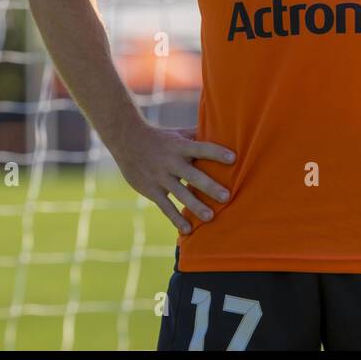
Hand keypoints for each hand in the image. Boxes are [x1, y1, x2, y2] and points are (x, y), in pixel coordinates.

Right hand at [107, 123, 235, 234]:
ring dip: (195, 206)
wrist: (126, 141)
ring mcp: (161, 177)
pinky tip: (188, 230)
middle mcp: (171, 162)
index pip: (201, 148)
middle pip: (193, 175)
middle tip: (227, 196)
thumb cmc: (160, 138)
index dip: (216, 153)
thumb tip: (223, 129)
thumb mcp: (178, 133)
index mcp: (180, 146)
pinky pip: (165, 207)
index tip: (233, 158)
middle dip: (210, 186)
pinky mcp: (152, 190)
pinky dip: (176, 219)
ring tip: (210, 217)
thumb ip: (198, 135)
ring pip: (180, 194)